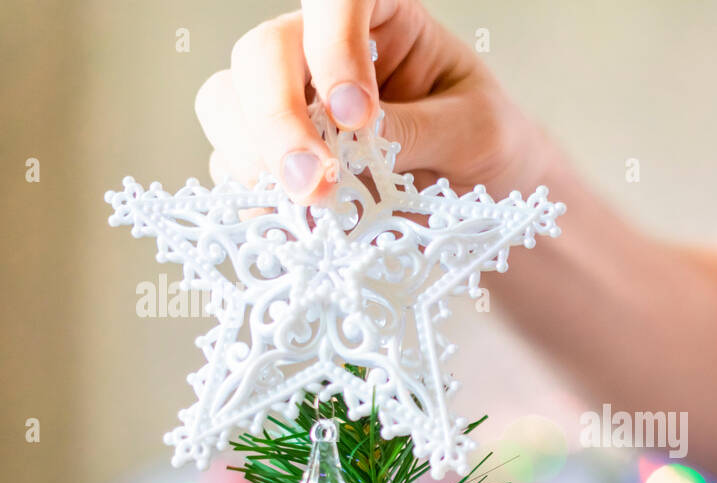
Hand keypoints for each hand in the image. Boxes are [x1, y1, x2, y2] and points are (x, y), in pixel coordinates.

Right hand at [195, 0, 549, 204]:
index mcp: (382, 19)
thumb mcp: (478, 133)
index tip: (358, 115)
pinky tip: (299, 228)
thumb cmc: (487, 145)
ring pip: (229, 105)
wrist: (484, 197)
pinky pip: (234, 169)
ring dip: (256, 162)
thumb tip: (352, 143)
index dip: (333, 47)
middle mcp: (322, 50)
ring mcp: (291, 101)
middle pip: (262, 54)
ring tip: (311, 209)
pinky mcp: (276, 157)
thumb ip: (420, 131)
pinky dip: (258, 201)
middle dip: (279, 120)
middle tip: (315, 183)